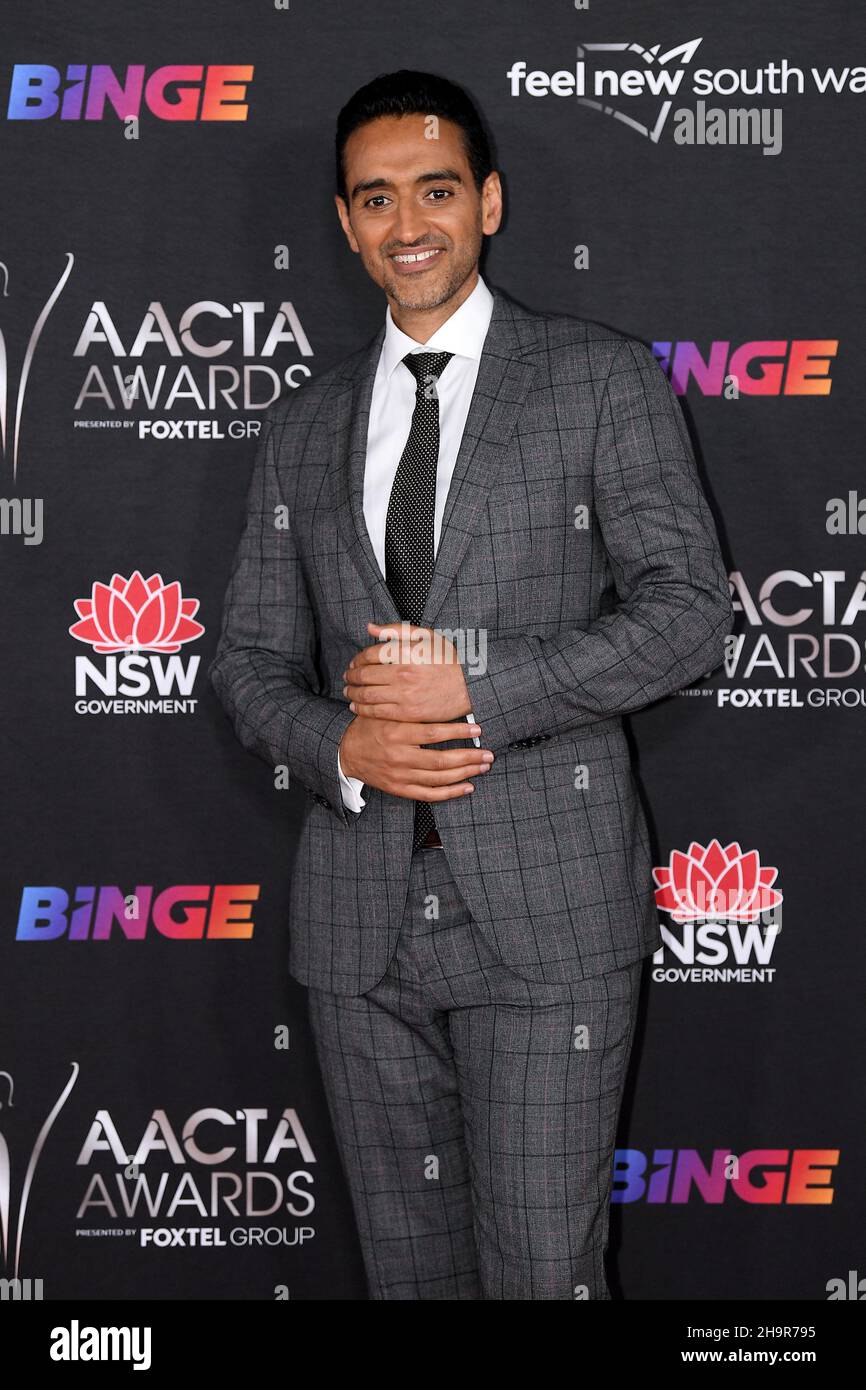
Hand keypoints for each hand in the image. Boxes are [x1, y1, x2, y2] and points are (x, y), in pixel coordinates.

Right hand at [339, 716, 492, 800]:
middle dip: (469, 757)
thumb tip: (441, 696)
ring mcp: (399, 775)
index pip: (433, 733)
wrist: (345, 752)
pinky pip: (429, 795)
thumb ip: (409, 708)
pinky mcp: (399, 789)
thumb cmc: (369, 727)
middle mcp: (398, 756)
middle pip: (440, 760)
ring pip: (438, 779)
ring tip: (483, 766)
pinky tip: (467, 786)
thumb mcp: (385, 712)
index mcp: (396, 732)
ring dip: (464, 773)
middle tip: (489, 754)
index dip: (458, 731)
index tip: (478, 728)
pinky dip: (450, 792)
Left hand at [343, 621, 471, 722]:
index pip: (369, 654)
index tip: (354, 662)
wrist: (470, 687)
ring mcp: (404, 696)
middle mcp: (403, 674)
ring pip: (367, 695)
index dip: (357, 658)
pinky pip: (377, 712)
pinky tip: (356, 707)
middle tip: (347, 677)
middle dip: (351, 676)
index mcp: (406, 652)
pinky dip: (362, 710)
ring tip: (348, 691)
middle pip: (364, 675)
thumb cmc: (448, 660)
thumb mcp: (427, 636)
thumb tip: (370, 627)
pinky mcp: (407, 714)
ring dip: (352, 693)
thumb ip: (396, 630)